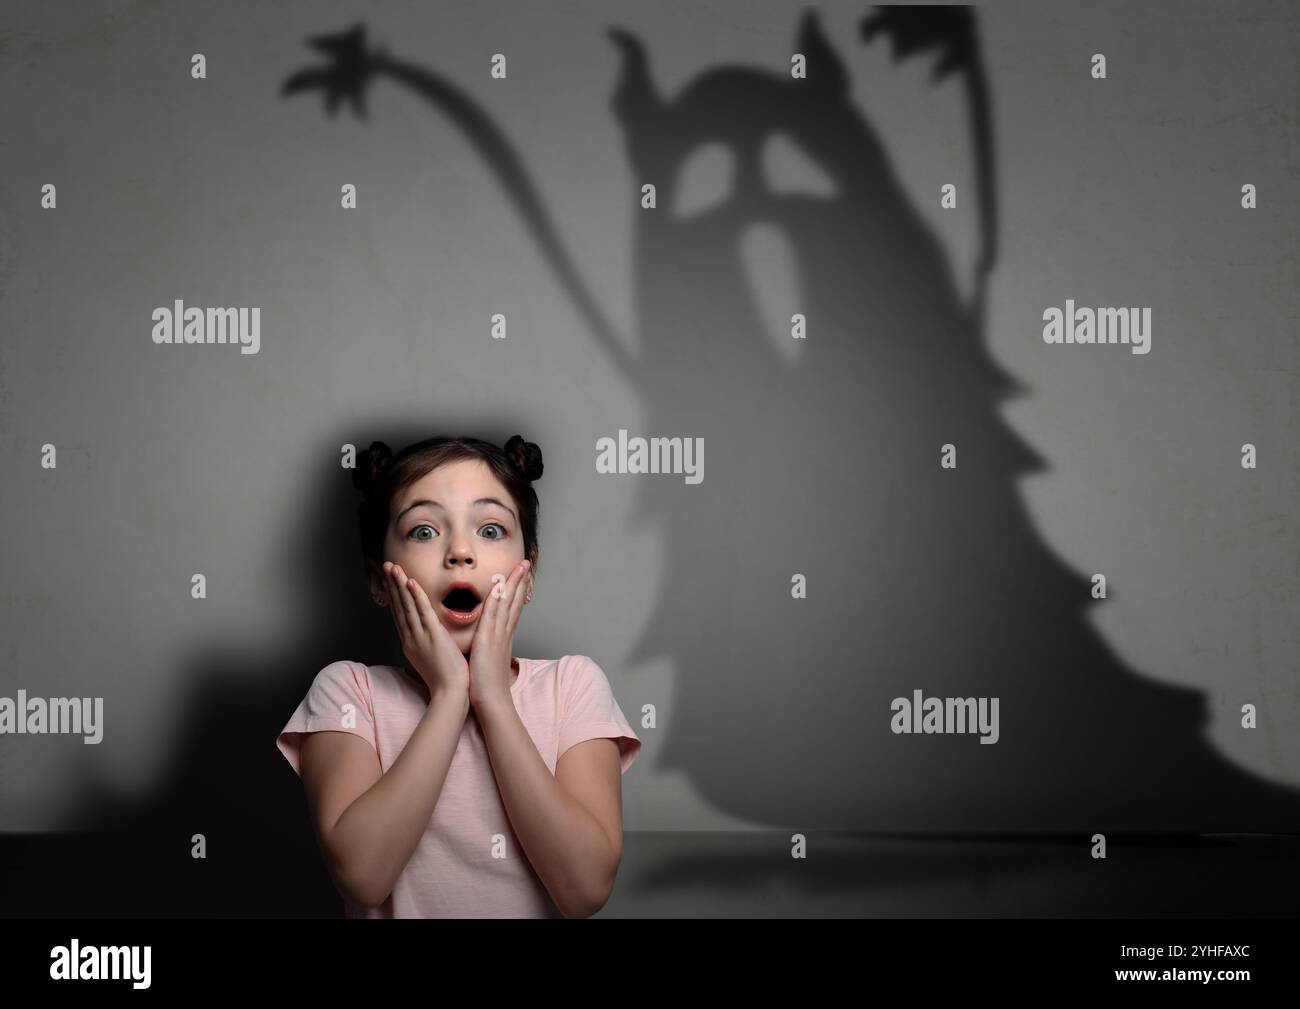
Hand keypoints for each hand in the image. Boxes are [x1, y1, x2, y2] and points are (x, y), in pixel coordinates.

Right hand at [383, 561, 469, 705]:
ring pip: (407, 606)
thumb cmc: (445, 679)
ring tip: (394, 568)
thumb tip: (429, 638)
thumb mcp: (431, 659)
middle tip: (387, 566)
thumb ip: (428, 645)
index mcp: (411, 643)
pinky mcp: (433, 636)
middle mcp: (411, 638)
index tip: (391, 580)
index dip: (395, 596)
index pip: (400, 614)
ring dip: (400, 585)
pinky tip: (410, 582)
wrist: (450, 693)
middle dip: (393, 585)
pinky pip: (423, 612)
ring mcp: (420, 637)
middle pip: (399, 606)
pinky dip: (416, 596)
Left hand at [467, 559, 530, 711]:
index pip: (512, 609)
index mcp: (503, 638)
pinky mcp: (489, 638)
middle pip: (515, 601)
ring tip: (520, 566)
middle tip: (526, 564)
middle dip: (520, 581)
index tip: (520, 578)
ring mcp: (498, 634)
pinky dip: (498, 598)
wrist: (492, 701)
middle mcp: (504, 633)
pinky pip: (494, 613)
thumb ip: (489, 650)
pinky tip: (501, 584)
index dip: (516, 592)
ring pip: (508, 603)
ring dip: (514, 583)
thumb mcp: (489, 662)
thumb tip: (485, 646)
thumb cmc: (487, 686)